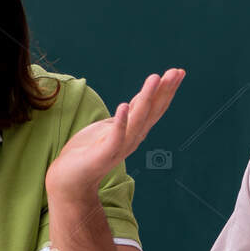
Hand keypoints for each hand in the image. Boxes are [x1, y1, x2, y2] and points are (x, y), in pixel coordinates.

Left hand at [46, 69, 183, 199]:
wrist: (70, 179)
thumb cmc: (88, 151)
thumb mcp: (109, 127)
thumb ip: (123, 117)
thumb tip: (130, 103)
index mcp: (134, 130)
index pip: (154, 107)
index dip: (166, 89)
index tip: (179, 72)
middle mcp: (133, 137)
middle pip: (153, 111)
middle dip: (165, 90)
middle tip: (177, 71)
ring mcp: (120, 146)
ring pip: (138, 119)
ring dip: (147, 98)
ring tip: (154, 78)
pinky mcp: (104, 154)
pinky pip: (115, 136)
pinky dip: (121, 122)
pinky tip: (123, 106)